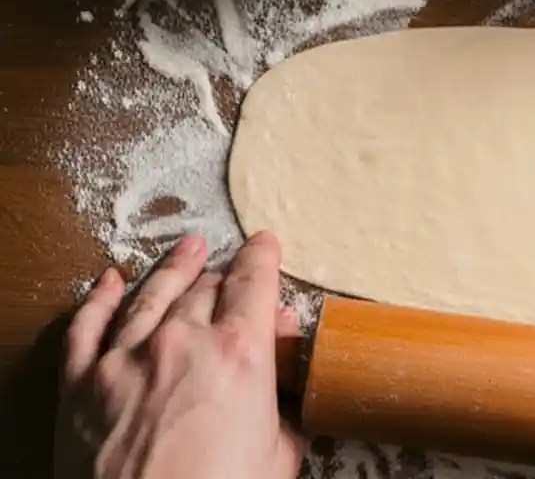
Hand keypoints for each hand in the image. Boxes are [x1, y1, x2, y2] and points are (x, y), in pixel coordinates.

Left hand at [56, 232, 305, 478]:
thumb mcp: (280, 453)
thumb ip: (285, 401)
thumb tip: (288, 368)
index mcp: (240, 353)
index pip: (254, 281)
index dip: (262, 256)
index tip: (265, 245)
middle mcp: (182, 342)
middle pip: (205, 286)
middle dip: (222, 273)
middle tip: (231, 270)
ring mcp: (125, 359)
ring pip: (150, 294)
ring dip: (172, 268)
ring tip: (186, 250)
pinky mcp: (81, 385)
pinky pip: (87, 326)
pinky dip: (99, 299)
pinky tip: (110, 282)